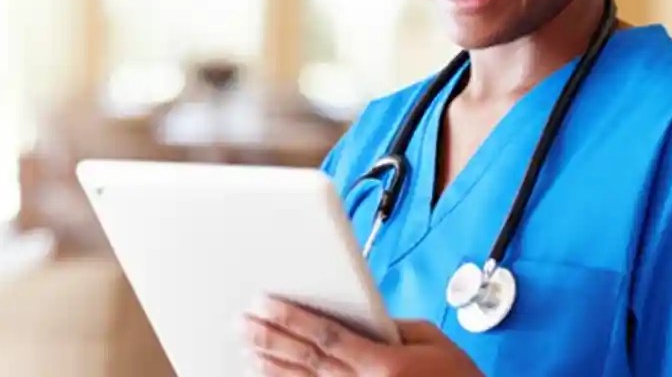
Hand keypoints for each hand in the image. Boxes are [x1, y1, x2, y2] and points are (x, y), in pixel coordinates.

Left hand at [242, 296, 482, 375]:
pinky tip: (269, 376)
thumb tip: (354, 314)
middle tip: (241, 322)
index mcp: (385, 364)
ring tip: (245, 348)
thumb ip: (388, 325)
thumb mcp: (430, 339)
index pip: (326, 336)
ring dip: (271, 366)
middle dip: (270, 339)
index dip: (291, 318)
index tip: (265, 302)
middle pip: (306, 360)